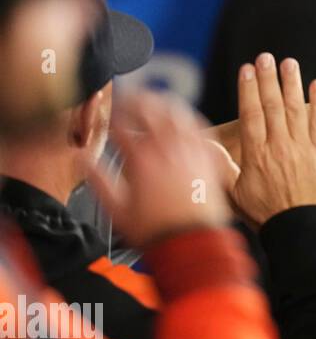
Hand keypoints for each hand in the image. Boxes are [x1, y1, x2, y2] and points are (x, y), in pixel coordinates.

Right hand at [86, 92, 232, 247]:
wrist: (191, 242)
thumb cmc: (156, 230)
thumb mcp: (116, 209)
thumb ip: (97, 180)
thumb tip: (82, 160)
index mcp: (141, 160)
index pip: (123, 127)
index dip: (113, 117)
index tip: (109, 115)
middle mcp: (167, 150)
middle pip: (150, 111)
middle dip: (136, 99)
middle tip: (128, 96)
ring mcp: (191, 151)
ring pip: (178, 114)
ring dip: (163, 103)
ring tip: (154, 99)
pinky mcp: (209, 158)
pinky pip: (202, 128)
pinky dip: (190, 117)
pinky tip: (185, 116)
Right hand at [229, 54, 315, 227]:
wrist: (298, 230)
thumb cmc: (265, 214)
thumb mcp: (235, 194)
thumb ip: (223, 167)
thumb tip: (206, 146)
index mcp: (255, 154)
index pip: (251, 114)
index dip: (248, 89)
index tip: (246, 69)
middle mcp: (278, 146)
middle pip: (272, 105)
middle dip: (268, 78)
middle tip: (265, 57)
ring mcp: (302, 148)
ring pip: (296, 109)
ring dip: (292, 83)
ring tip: (289, 63)